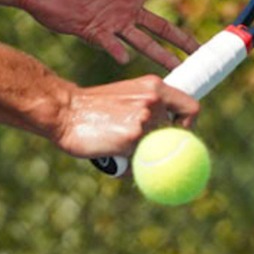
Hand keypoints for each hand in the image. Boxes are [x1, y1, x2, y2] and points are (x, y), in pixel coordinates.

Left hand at [17, 0, 211, 69]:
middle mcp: (125, 5)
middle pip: (162, 25)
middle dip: (182, 38)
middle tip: (202, 51)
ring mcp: (110, 21)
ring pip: (143, 42)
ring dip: (161, 55)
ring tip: (179, 70)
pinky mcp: (92, 32)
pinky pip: (111, 46)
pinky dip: (119, 53)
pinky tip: (129, 60)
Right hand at [47, 76, 199, 160]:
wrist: (62, 111)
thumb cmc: (92, 109)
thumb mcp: (126, 97)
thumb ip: (148, 110)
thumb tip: (170, 138)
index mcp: (154, 86)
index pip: (192, 108)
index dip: (187, 127)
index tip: (173, 135)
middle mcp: (153, 100)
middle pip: (174, 136)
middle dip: (157, 147)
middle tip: (138, 149)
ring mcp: (145, 119)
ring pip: (157, 151)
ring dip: (140, 157)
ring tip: (116, 148)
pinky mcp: (133, 138)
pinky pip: (142, 164)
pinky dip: (128, 167)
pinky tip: (110, 156)